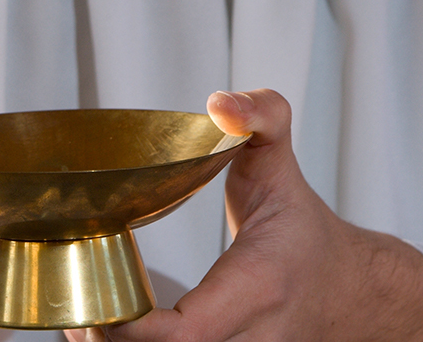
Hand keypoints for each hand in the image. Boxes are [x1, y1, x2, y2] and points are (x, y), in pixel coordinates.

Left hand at [67, 90, 422, 341]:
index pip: (185, 335)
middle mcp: (249, 338)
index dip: (128, 327)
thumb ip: (261, 116)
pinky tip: (107, 328)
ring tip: (82, 313)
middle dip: (108, 341)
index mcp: (255, 288)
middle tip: (72, 300)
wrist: (349, 292)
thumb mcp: (283, 163)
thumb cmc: (305, 233)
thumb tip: (220, 104)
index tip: (92, 296)